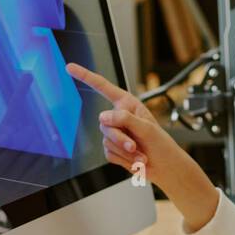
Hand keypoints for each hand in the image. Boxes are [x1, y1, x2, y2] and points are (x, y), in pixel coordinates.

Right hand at [65, 61, 182, 186]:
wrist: (164, 167)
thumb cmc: (161, 144)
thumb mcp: (146, 127)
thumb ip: (124, 119)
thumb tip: (103, 117)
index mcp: (127, 104)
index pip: (102, 87)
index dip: (85, 76)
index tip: (70, 68)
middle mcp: (119, 117)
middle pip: (105, 124)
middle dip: (120, 138)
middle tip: (134, 146)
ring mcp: (114, 133)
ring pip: (107, 141)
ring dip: (124, 151)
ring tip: (140, 155)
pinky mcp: (112, 149)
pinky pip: (108, 154)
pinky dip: (123, 160)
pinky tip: (135, 160)